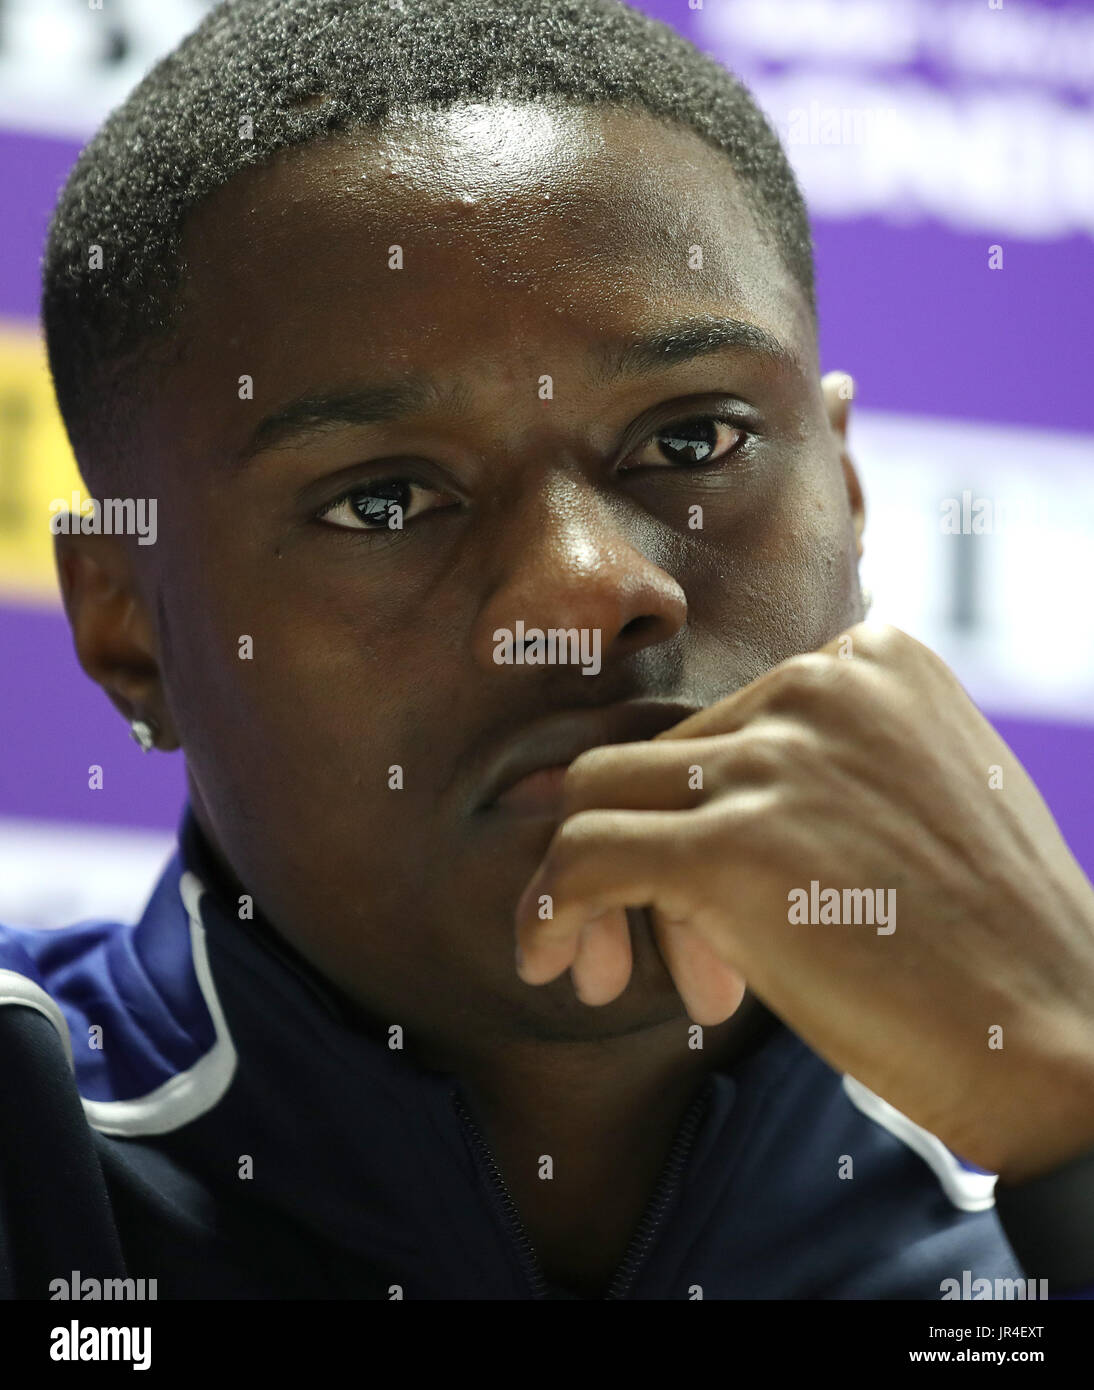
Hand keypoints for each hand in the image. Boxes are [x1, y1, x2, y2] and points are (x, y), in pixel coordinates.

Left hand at [514, 622, 1093, 1181]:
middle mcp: (817, 681)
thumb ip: (799, 772)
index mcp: (868, 659)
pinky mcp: (730, 845)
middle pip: (661, 761)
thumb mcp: (902, 803)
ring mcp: (773, 759)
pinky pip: (583, 857)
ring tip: (605, 974)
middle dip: (649, 863)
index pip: (724, 725)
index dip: (703, 822)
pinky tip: (551, 962)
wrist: (1057, 1037)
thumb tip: (641, 790)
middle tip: (660, 964)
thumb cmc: (982, 939)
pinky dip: (549, 910)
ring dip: (587, 888)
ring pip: (600, 795)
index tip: (716, 912)